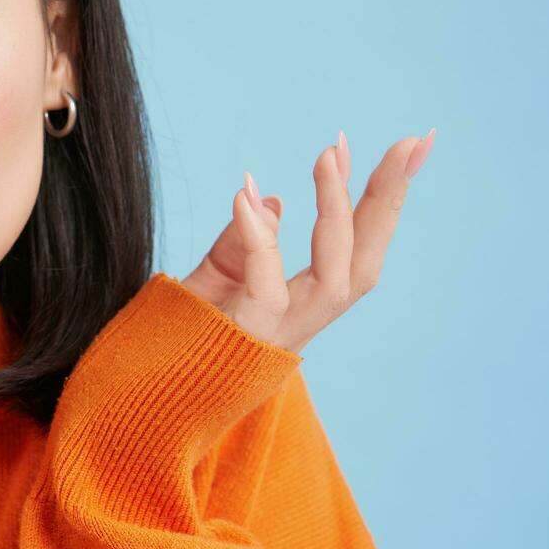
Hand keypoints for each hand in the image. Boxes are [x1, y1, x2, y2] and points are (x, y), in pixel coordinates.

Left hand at [179, 128, 435, 354]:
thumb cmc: (172, 343)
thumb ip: (237, 245)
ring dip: (337, 213)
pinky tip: (248, 197)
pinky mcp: (239, 344)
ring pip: (333, 277)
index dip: (384, 201)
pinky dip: (260, 243)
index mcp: (299, 307)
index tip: (413, 146)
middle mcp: (300, 324)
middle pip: (364, 261)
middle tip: (413, 142)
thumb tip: (265, 196)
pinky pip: (262, 291)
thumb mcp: (207, 282)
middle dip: (390, 200)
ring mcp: (274, 337)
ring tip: (329, 155)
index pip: (356, 248)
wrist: (135, 406)